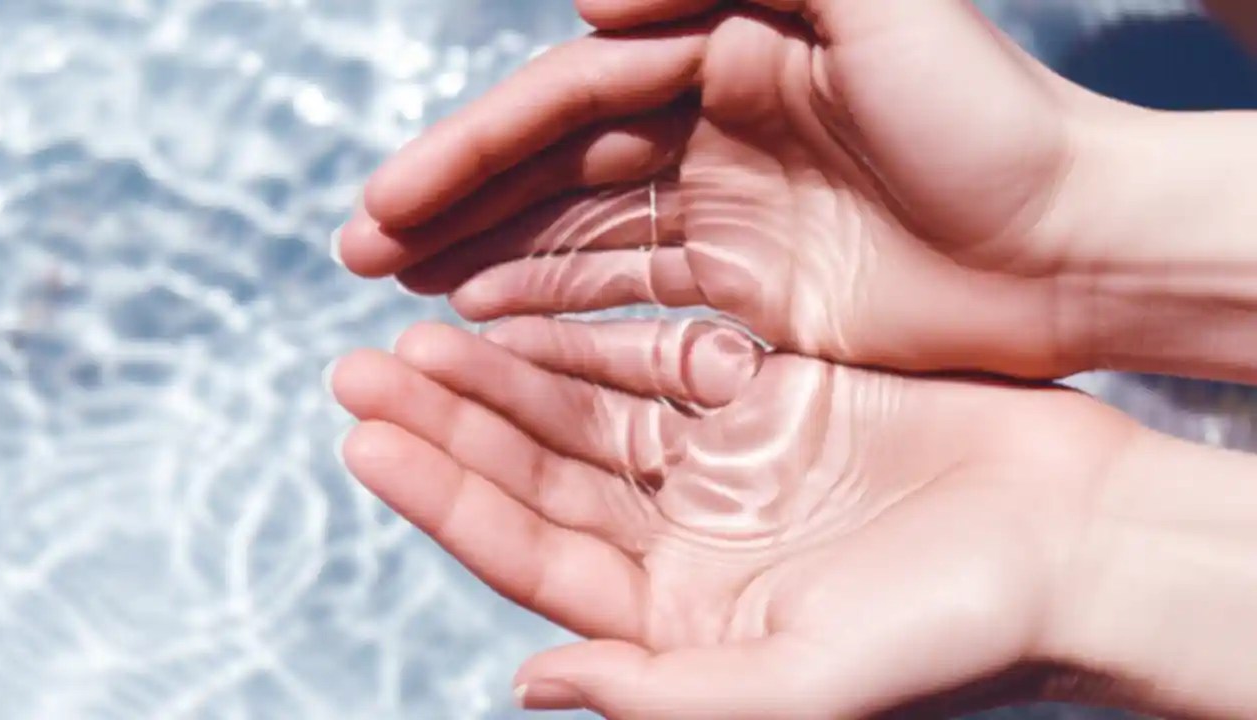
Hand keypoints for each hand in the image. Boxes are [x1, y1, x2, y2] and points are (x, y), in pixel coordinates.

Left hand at [329, 317, 1138, 717]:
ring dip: (502, 375)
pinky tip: (520, 313)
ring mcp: (720, 470)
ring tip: (419, 334)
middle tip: (362, 370)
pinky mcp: (764, 403)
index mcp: (677, 624)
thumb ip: (662, 692)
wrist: (1078, 546)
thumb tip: (528, 685)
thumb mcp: (802, 688)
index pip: (531, 556)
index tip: (368, 443)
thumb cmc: (957, 635)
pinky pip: (653, 362)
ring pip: (580, 414)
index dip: (446, 499)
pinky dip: (587, 338)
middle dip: (450, 426)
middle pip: (538, 478)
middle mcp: (682, 547)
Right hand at [337, 0, 1124, 377]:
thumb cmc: (986, 120)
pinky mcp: (749, 281)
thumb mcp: (874, 3)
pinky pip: (632, 293)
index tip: (388, 205)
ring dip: (492, 258)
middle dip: (457, 206)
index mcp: (725, 45)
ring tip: (405, 297)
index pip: (568, 99)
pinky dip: (563, 307)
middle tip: (362, 255)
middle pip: (555, 164)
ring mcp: (727, 203)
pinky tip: (498, 326)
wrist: (1074, 241)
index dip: (471, 150)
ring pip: (580, 231)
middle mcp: (712, 118)